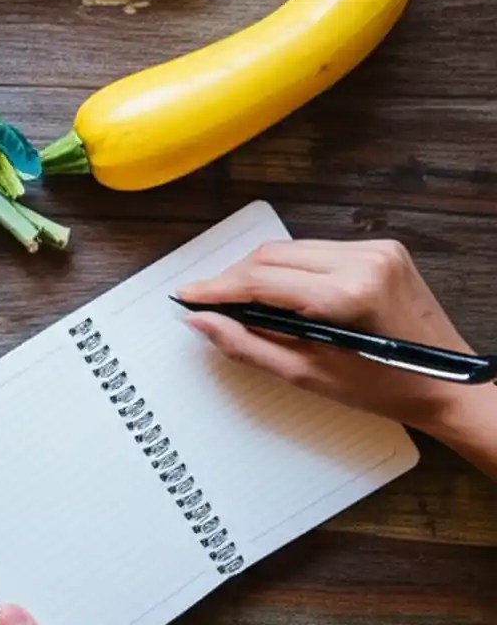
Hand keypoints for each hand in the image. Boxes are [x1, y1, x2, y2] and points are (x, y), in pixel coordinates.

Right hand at [179, 239, 496, 478]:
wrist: (448, 385)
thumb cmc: (383, 388)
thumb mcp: (307, 375)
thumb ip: (247, 345)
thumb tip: (201, 321)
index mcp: (346, 296)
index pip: (261, 280)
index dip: (217, 288)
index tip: (187, 296)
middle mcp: (363, 262)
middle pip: (272, 256)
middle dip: (234, 278)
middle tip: (208, 303)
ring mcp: (376, 250)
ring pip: (291, 249)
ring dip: (260, 272)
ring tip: (241, 301)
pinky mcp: (382, 248)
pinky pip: (317, 250)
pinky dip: (292, 269)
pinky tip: (282, 293)